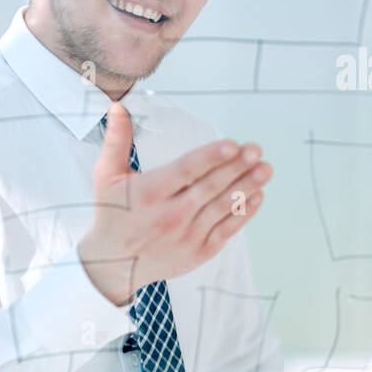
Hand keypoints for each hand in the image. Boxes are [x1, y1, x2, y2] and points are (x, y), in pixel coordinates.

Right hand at [77, 102, 271, 304]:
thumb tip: (118, 106)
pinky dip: (243, 213)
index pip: (185, 171)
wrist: (113, 265)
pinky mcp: (199, 251)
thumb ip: (116, 141)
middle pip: (209, 187)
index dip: (210, 157)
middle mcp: (170, 215)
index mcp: (150, 192)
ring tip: (265, 169)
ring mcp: (187, 235)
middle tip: (256, 150)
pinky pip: (226, 229)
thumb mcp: (106, 176)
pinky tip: (258, 195)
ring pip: (222, 207)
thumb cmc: (112, 213)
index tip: (232, 144)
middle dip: (236, 168)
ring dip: (246, 187)